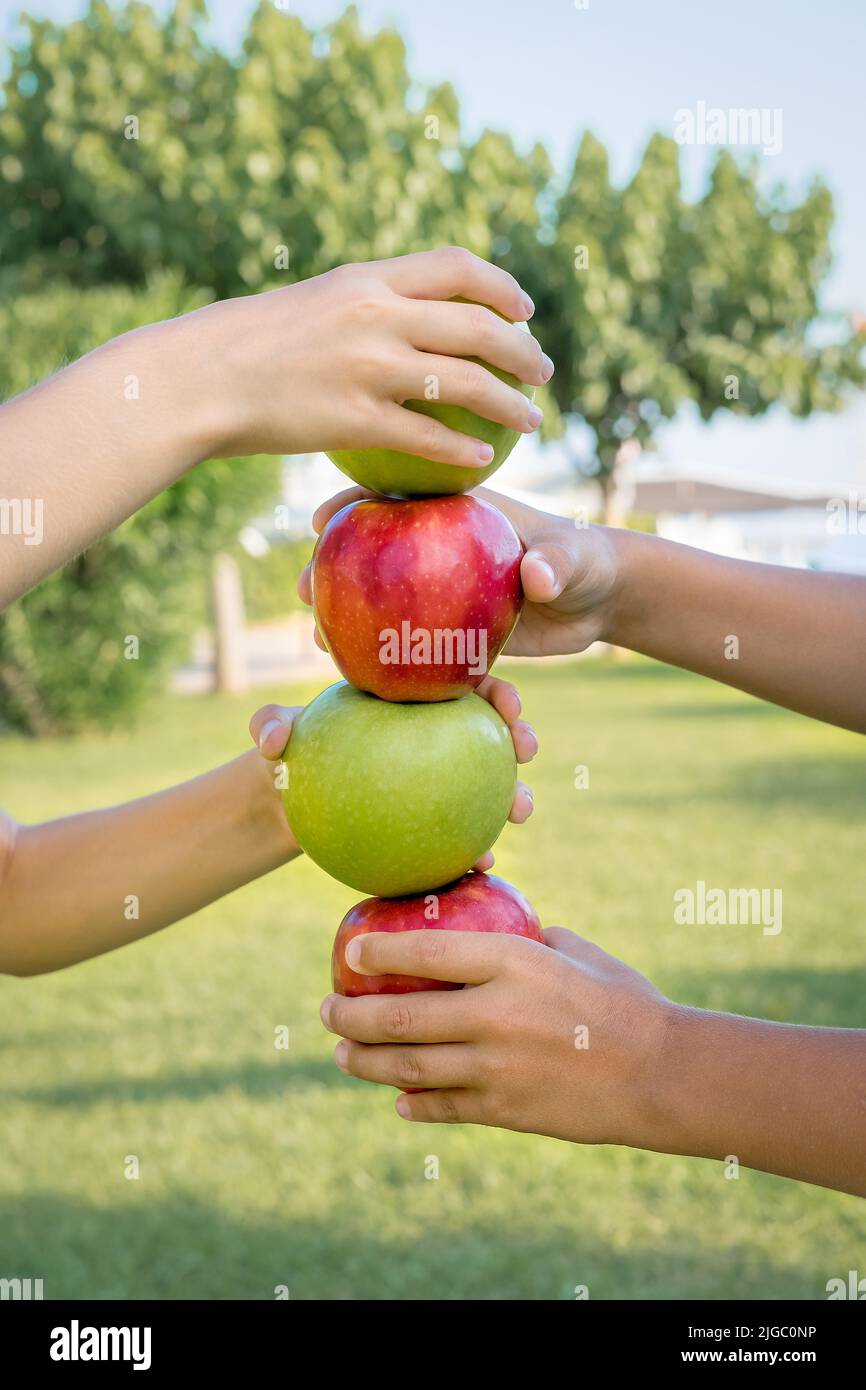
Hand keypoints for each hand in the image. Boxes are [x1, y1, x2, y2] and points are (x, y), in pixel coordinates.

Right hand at [198, 247, 551, 465]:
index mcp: (367, 278)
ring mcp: (368, 367)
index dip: (503, 286)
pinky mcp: (354, 419)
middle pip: (477, 326)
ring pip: (467, 383)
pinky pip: (429, 438)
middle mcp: (375, 315)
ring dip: (512, 404)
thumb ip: (363, 307)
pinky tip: (482, 462)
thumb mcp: (311, 304)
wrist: (199, 378)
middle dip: (524, 350)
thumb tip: (406, 321)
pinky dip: (464, 451)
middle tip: (542, 372)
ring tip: (533, 421)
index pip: (456, 266)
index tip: (525, 309)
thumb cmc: (249, 346)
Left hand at [249, 672, 536, 867]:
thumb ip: (269, 724)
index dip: (493, 687)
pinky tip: (481, 864)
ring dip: (515, 793)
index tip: (508, 701)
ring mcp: (437, 780)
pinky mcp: (430, 822)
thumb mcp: (275, 733)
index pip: (459, 683)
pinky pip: (459, 835)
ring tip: (521, 810)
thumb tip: (275, 738)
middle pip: (488, 729)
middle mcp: (432, 735)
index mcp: (408, 700)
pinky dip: (473, 848)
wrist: (291, 803)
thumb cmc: (289, 754)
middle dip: (518, 735)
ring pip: (487, 783)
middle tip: (525, 748)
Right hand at [300, 486, 620, 657]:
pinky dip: (385, 657)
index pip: (393, 497)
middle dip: (330, 566)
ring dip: (345, 616)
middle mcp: (436, 549)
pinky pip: (410, 643)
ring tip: (319, 639)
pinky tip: (361, 677)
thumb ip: (555, 563)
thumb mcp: (574, 558)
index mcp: (456, 514)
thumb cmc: (586, 561)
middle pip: (370, 552)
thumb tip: (535, 577)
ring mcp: (439, 592)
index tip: (320, 523)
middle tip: (307, 592)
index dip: (351, 504)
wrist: (599, 602)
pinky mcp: (450, 630)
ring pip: (380, 601)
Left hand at [320, 927, 671, 1145]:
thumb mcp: (576, 952)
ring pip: (409, 1069)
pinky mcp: (506, 1110)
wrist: (662, 1073)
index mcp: (514, 963)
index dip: (379, 953)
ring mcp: (497, 1068)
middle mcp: (496, 1015)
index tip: (349, 953)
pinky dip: (414, 1104)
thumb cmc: (624, 1000)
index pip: (426, 953)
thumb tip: (487, 931)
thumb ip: (527, 941)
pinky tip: (398, 1100)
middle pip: (400, 1019)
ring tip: (342, 1055)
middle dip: (350, 1016)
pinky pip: (444, 1107)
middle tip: (327, 1011)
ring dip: (365, 1063)